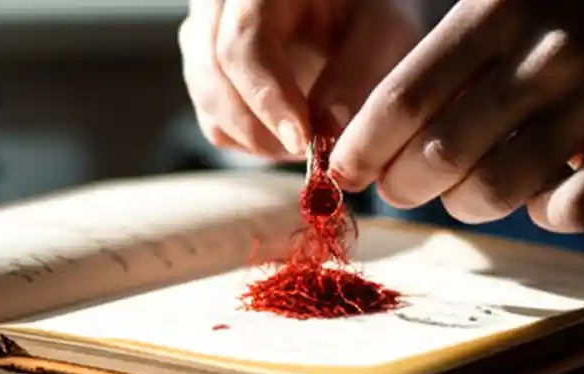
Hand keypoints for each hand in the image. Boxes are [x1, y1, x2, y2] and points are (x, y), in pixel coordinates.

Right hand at [178, 0, 420, 160]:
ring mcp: (204, 41)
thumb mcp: (379, 30)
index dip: (267, 97)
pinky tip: (289, 135)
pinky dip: (250, 141)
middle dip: (258, 126)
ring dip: (256, 137)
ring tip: (307, 141)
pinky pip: (215, 123)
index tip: (302, 140)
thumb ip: (357, 74)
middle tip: (308, 150)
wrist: (345, 12)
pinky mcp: (206, 77)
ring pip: (209, 104)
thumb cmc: (363, 12)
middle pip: (212, 75)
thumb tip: (327, 131)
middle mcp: (218, 9)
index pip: (242, 43)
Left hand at [332, 0, 583, 232]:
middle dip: (402, 185)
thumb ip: (449, 52)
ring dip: (463, 206)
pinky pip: (568, 212)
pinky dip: (543, 214)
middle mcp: (547, 55)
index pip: (401, 99)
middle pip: (435, 156)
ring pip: (490, 193)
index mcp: (499, 9)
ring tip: (466, 191)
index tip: (342, 172)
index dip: (361, 148)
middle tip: (402, 186)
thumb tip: (369, 131)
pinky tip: (541, 192)